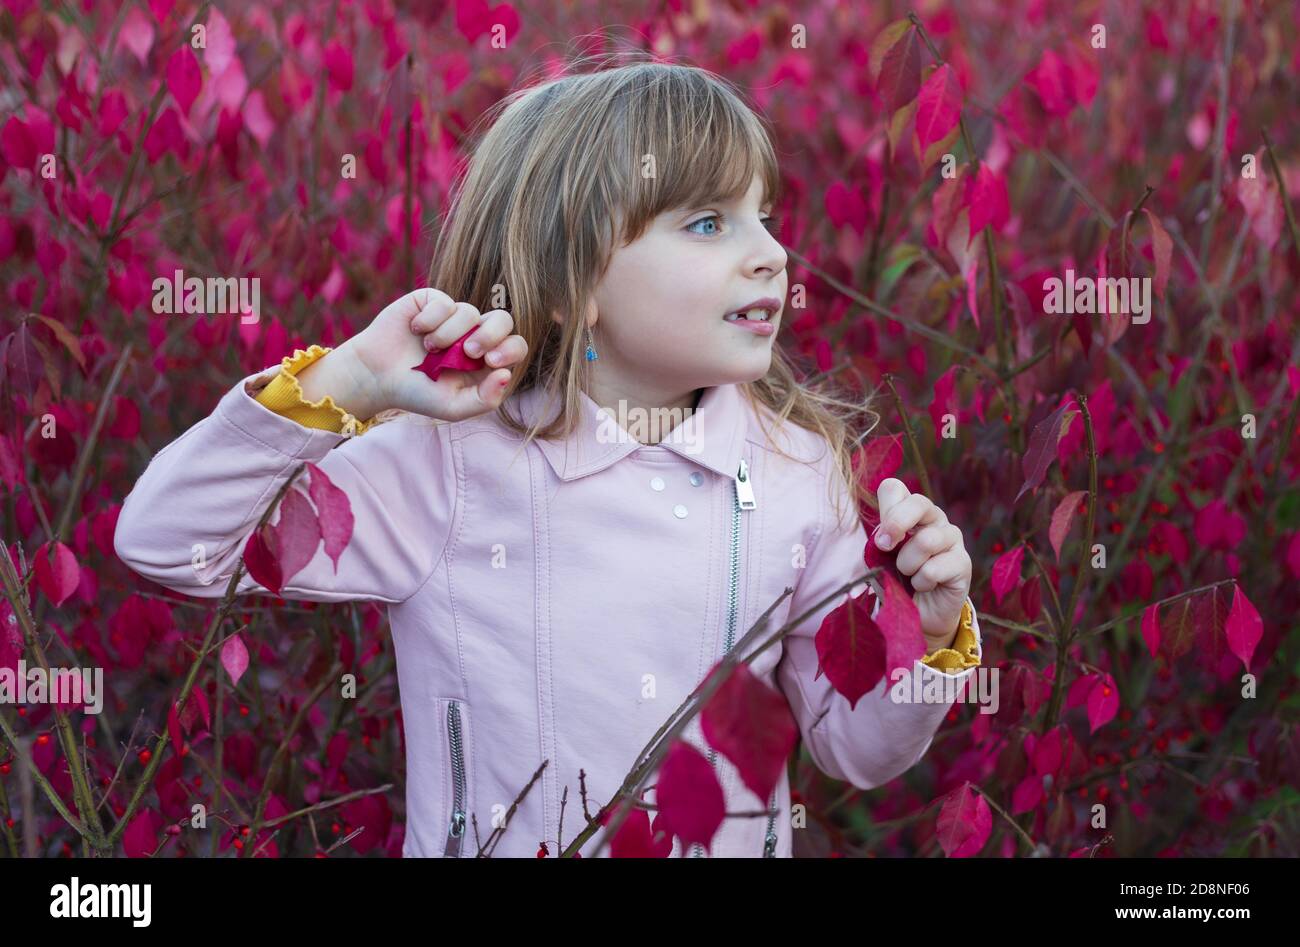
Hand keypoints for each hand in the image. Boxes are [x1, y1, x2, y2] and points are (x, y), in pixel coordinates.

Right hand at [300, 288, 528, 421]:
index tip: (491, 361)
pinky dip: (430, 319)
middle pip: (503, 320)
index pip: (515, 346)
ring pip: (469, 312)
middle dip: (490, 334)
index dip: (510, 349)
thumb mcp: (453, 407)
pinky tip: (415, 331)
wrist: (376, 376)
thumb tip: (506, 374)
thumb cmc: (417, 393)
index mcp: (485, 361)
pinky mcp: (432, 301)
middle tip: (468, 351)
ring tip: (429, 349)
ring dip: (448, 334)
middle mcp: (473, 335)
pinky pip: (444, 302)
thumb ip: (485, 398)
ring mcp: (453, 317)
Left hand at [872, 478, 972, 647]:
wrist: (919, 612)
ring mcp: (952, 537)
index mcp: (910, 512)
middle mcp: (934, 518)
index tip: (880, 538)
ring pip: (926, 541)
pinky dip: (920, 582)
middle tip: (885, 547)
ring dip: (907, 564)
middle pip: (918, 502)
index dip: (885, 509)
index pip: (894, 489)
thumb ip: (880, 541)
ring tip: (908, 575)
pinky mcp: (963, 562)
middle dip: (896, 524)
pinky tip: (924, 586)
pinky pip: (933, 569)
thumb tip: (883, 537)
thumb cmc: (897, 579)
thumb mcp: (881, 558)